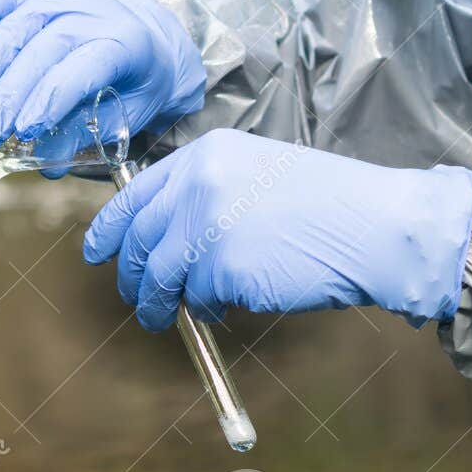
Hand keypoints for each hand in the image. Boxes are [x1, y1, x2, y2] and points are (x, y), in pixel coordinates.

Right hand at [0, 0, 206, 146]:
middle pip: (46, 44)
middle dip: (10, 93)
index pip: (86, 65)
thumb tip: (46, 163)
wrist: (141, 37)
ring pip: (17, 23)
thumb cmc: (129, 85)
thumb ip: (84, 135)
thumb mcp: (121, 116)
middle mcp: (93, 11)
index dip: (53, 98)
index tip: (25, 131)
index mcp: (125, 43)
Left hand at [82, 130, 471, 330]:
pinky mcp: (223, 268)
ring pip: (162, 277)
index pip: (136, 193)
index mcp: (206, 155)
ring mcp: (208, 226)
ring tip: (169, 316)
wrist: (374, 225)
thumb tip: (166, 237)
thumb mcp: (256, 174)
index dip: (110, 228)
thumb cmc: (328, 205)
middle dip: (133, 276)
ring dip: (161, 304)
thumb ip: (207, 193)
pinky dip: (210, 308)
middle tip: (138, 299)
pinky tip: (231, 305)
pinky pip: (200, 299)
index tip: (96, 252)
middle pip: (140, 240)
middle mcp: (198, 184)